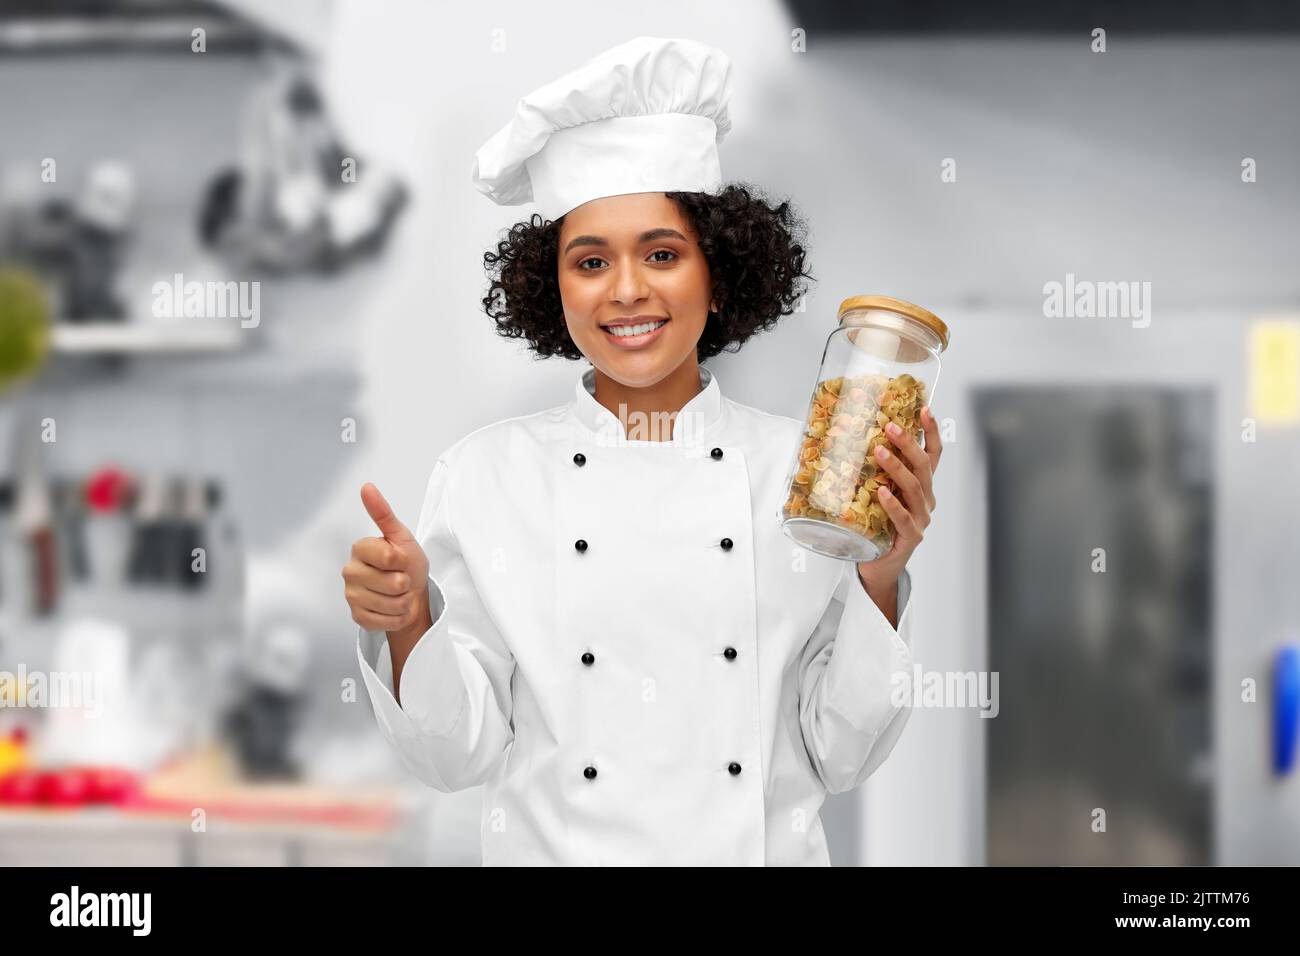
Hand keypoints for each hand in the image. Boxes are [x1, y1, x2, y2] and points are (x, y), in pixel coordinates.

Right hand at [342, 483, 430, 640]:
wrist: (412, 594)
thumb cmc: (407, 564)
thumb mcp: (401, 536)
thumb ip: (383, 513)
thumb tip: (367, 487)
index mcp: (360, 548)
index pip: (388, 557)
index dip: (403, 560)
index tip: (402, 559)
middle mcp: (350, 571)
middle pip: (392, 583)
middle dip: (405, 583)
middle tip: (401, 579)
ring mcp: (351, 596)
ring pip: (390, 604)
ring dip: (403, 601)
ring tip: (399, 594)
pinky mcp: (357, 617)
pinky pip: (385, 621)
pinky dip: (397, 617)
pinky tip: (393, 609)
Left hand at [856, 405, 942, 595]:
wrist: (879, 566)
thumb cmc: (877, 526)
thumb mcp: (878, 494)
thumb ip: (875, 473)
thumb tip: (853, 441)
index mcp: (922, 487)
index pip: (933, 455)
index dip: (931, 432)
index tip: (924, 409)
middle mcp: (926, 500)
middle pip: (923, 466)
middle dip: (908, 444)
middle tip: (890, 426)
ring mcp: (921, 519)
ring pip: (914, 488)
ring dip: (896, 468)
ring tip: (879, 452)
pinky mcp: (910, 537)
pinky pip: (903, 518)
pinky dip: (893, 504)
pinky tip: (882, 494)